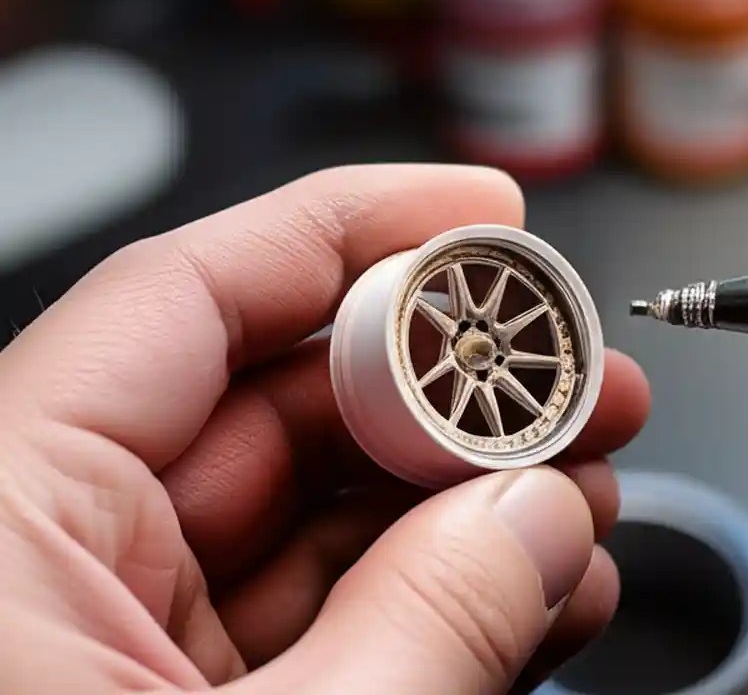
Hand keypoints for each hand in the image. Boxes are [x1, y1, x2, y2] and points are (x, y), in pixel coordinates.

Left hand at [0, 165, 649, 693]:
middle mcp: (52, 565)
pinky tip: (537, 592)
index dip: (346, 231)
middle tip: (577, 390)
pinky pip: (325, 618)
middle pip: (278, 410)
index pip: (178, 301)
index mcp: (3, 528)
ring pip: (318, 520)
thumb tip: (540, 518)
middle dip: (455, 396)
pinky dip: (437, 601)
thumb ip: (424, 620)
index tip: (478, 213)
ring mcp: (121, 640)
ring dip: (470, 510)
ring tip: (583, 505)